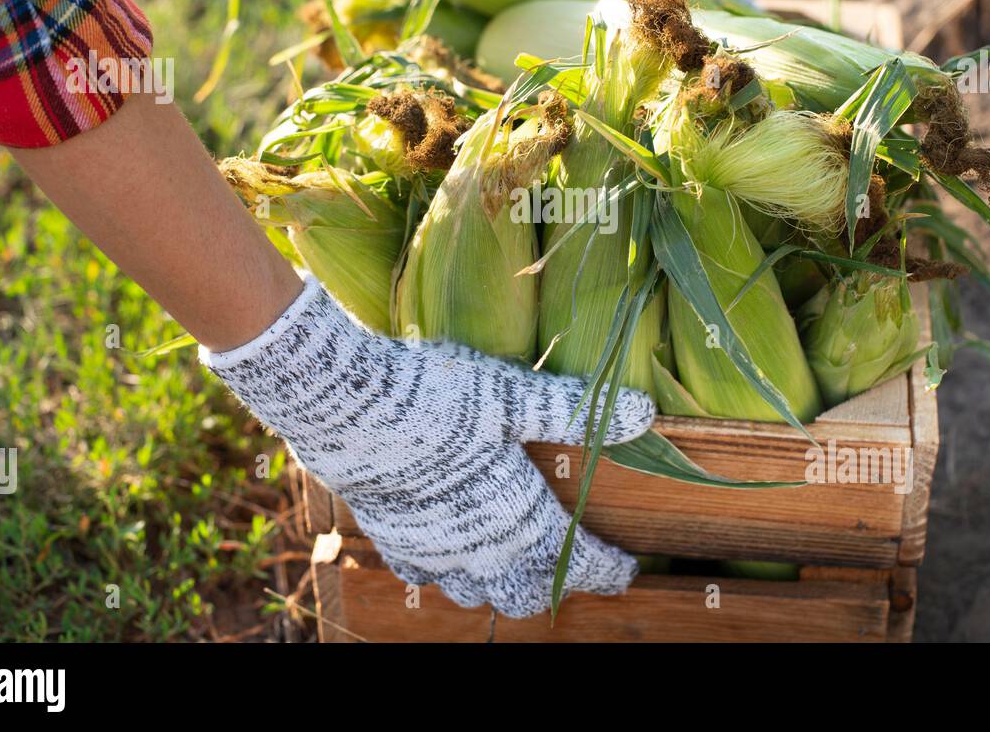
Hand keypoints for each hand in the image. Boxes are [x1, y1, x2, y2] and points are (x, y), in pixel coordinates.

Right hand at [201, 276, 656, 617]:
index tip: (628, 568)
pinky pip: (424, 575)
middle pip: (527, 593)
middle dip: (555, 583)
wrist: (346, 404)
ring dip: (499, 584)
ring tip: (513, 562)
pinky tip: (448, 548)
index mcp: (520, 520)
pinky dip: (445, 569)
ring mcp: (433, 551)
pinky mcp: (392, 538)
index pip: (579, 563)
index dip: (609, 569)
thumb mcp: (513, 395)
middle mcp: (479, 550)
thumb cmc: (437, 396)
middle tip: (572, 564)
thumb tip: (643, 414)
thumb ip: (575, 410)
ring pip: (475, 593)